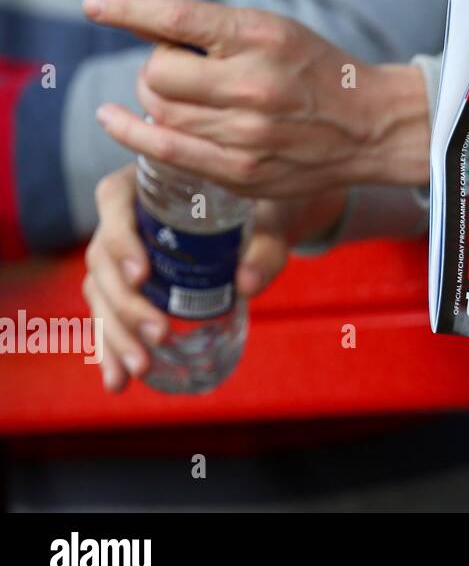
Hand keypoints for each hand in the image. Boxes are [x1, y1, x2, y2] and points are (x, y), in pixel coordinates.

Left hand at [82, 0, 429, 196]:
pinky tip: (117, 120)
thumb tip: (135, 19)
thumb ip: (211, 29)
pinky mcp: (242, 171)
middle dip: (157, 67)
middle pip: (157, 72)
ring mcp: (247, 133)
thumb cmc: (316, 71)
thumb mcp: (274, 31)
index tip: (93, 5)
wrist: (370, 126)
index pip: (176, 19)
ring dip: (157, 99)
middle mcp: (253, 84)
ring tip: (188, 97)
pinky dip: (133, 133)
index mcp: (262, 37)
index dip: (126, 9)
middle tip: (183, 70)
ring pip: (158, 110)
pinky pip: (166, 150)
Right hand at [83, 164, 346, 392]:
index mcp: (147, 182)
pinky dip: (111, 350)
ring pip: (101, 293)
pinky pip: (110, 316)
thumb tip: (247, 284)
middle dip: (126, 304)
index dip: (122, 241)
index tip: (143, 276)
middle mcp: (124, 217)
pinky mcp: (129, 286)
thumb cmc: (264, 209)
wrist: (266, 221)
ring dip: (116, 335)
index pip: (114, 203)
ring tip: (141, 369)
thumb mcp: (270, 219)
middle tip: (159, 334)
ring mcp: (122, 254)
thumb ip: (265, 247)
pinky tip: (118, 382)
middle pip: (103, 259)